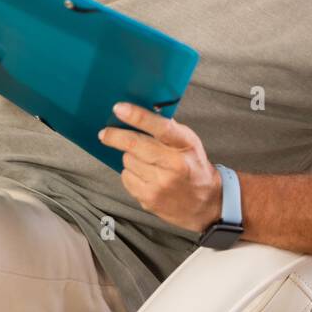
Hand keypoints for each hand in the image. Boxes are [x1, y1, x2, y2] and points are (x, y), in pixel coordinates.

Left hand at [99, 102, 221, 232]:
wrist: (206, 203)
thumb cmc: (195, 167)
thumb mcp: (190, 142)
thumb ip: (169, 128)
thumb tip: (143, 113)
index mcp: (185, 145)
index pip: (160, 127)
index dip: (137, 116)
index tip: (119, 108)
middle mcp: (174, 165)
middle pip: (134, 145)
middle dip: (115, 136)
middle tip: (105, 133)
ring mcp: (160, 184)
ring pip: (128, 161)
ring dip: (129, 157)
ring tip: (144, 160)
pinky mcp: (149, 199)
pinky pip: (126, 178)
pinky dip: (130, 173)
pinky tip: (144, 175)